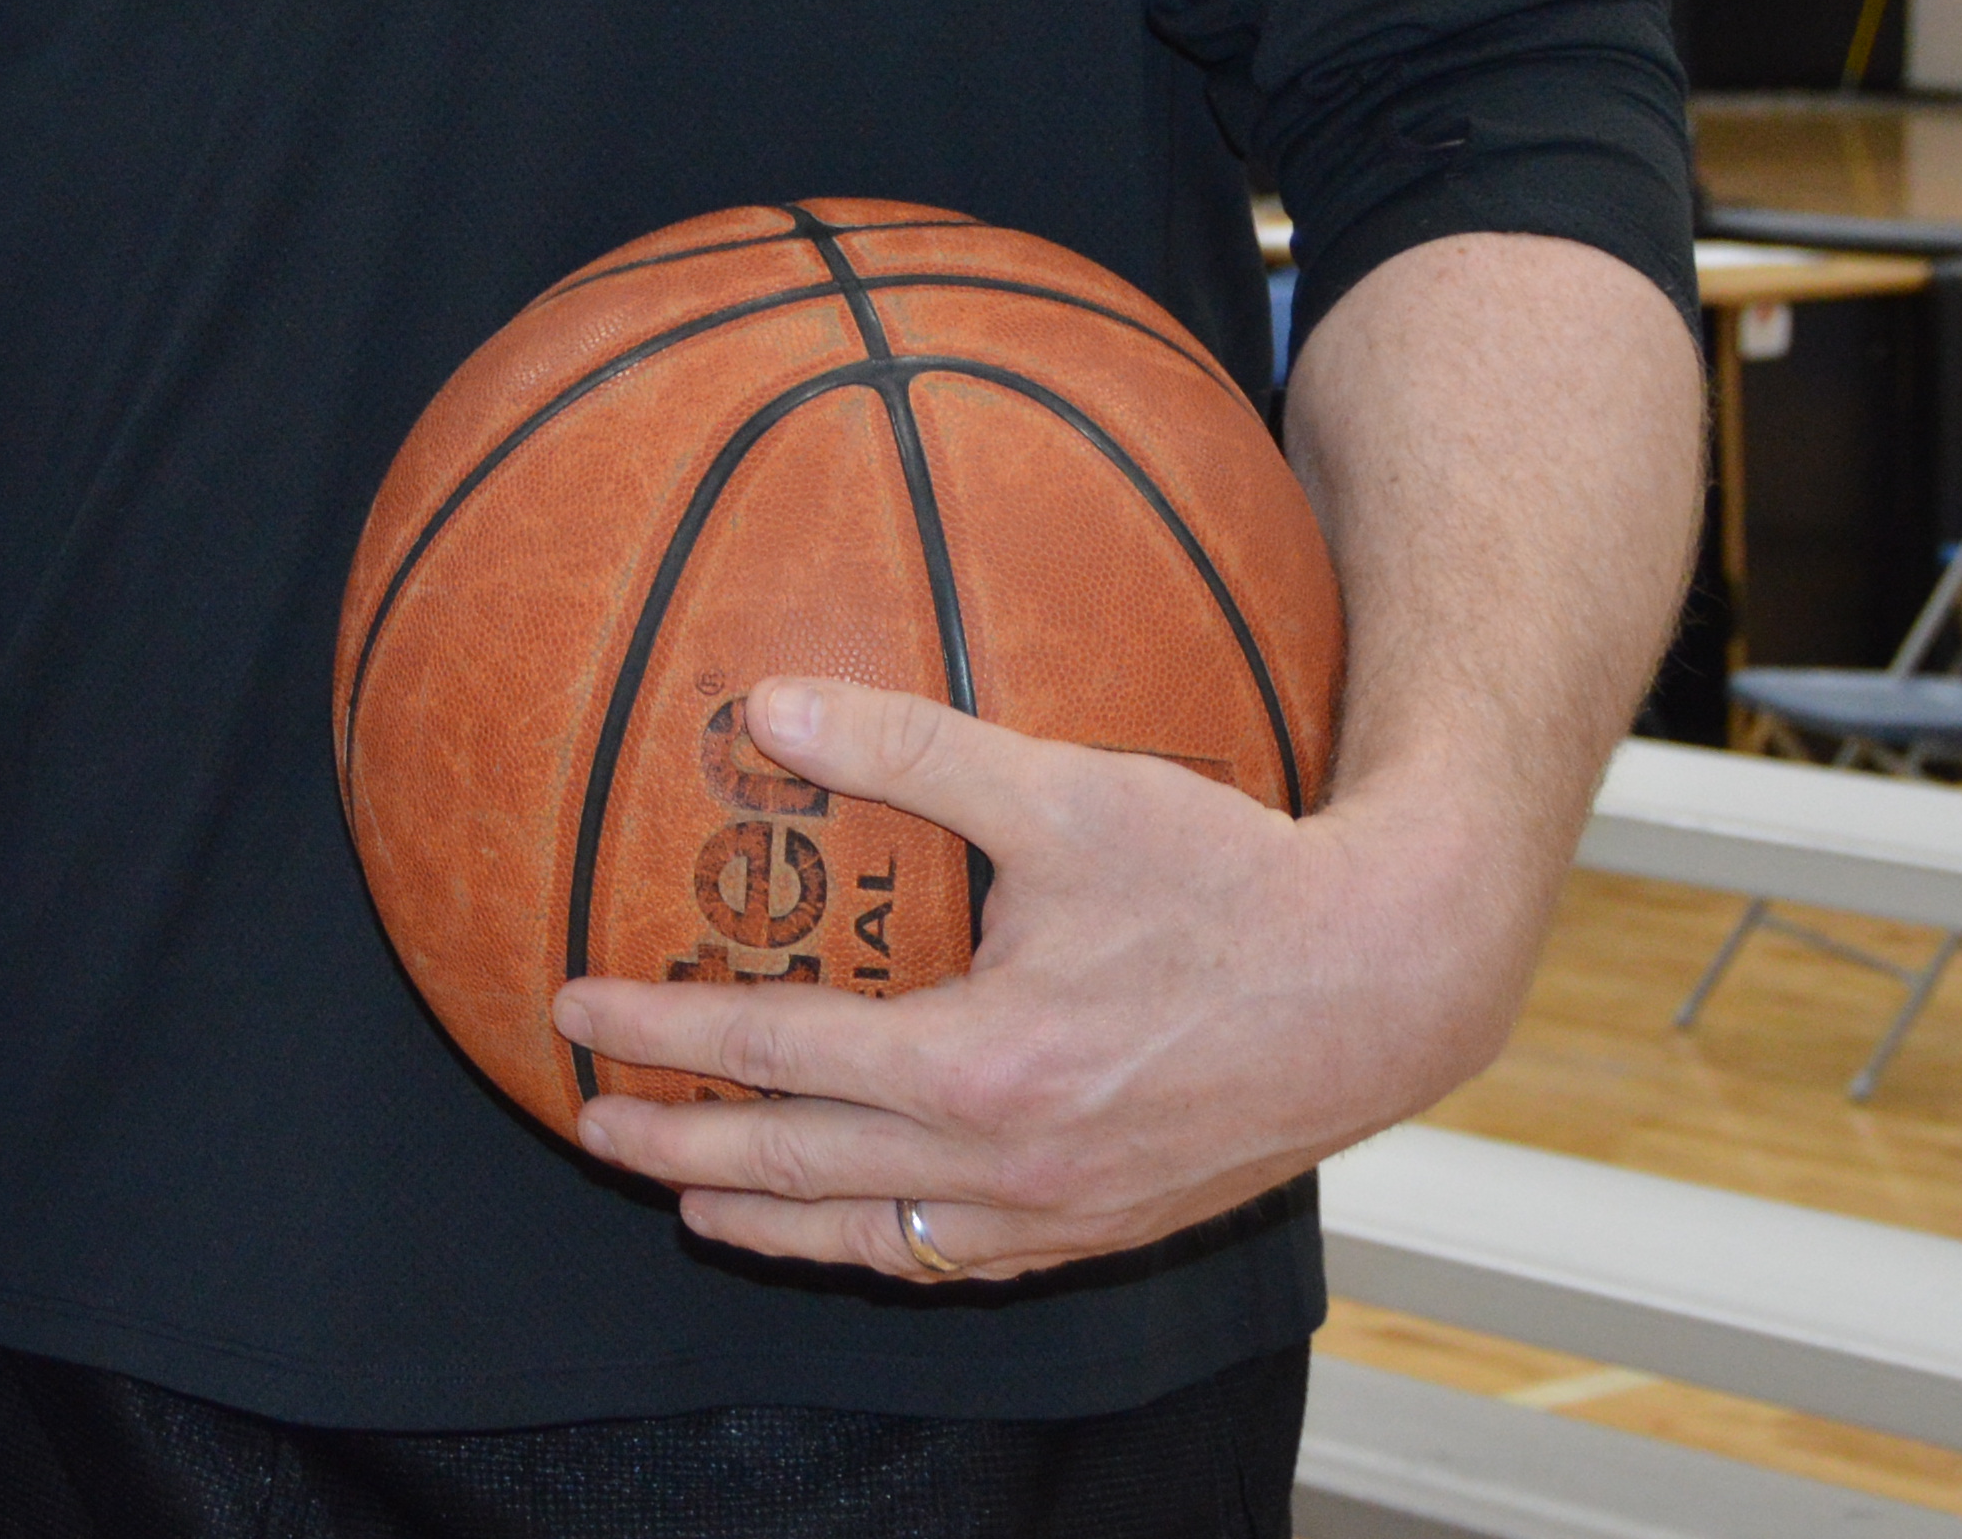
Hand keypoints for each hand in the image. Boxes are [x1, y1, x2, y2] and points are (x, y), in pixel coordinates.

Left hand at [545, 677, 1521, 1284]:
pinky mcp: (1106, 1228)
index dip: (664, 1030)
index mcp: (979, 1067)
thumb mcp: (1069, 789)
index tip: (574, 1004)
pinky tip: (857, 1224)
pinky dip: (881, 1246)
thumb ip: (907, 742)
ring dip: (767, 1220)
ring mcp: (1056, 1213)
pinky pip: (960, 1260)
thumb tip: (763, 701)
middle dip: (679, 1152)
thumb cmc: (1234, 877)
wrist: (1388, 983)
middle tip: (588, 1122)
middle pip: (798, 1173)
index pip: (775, 1056)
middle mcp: (1005, 1164)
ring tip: (691, 1204)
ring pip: (874, 1239)